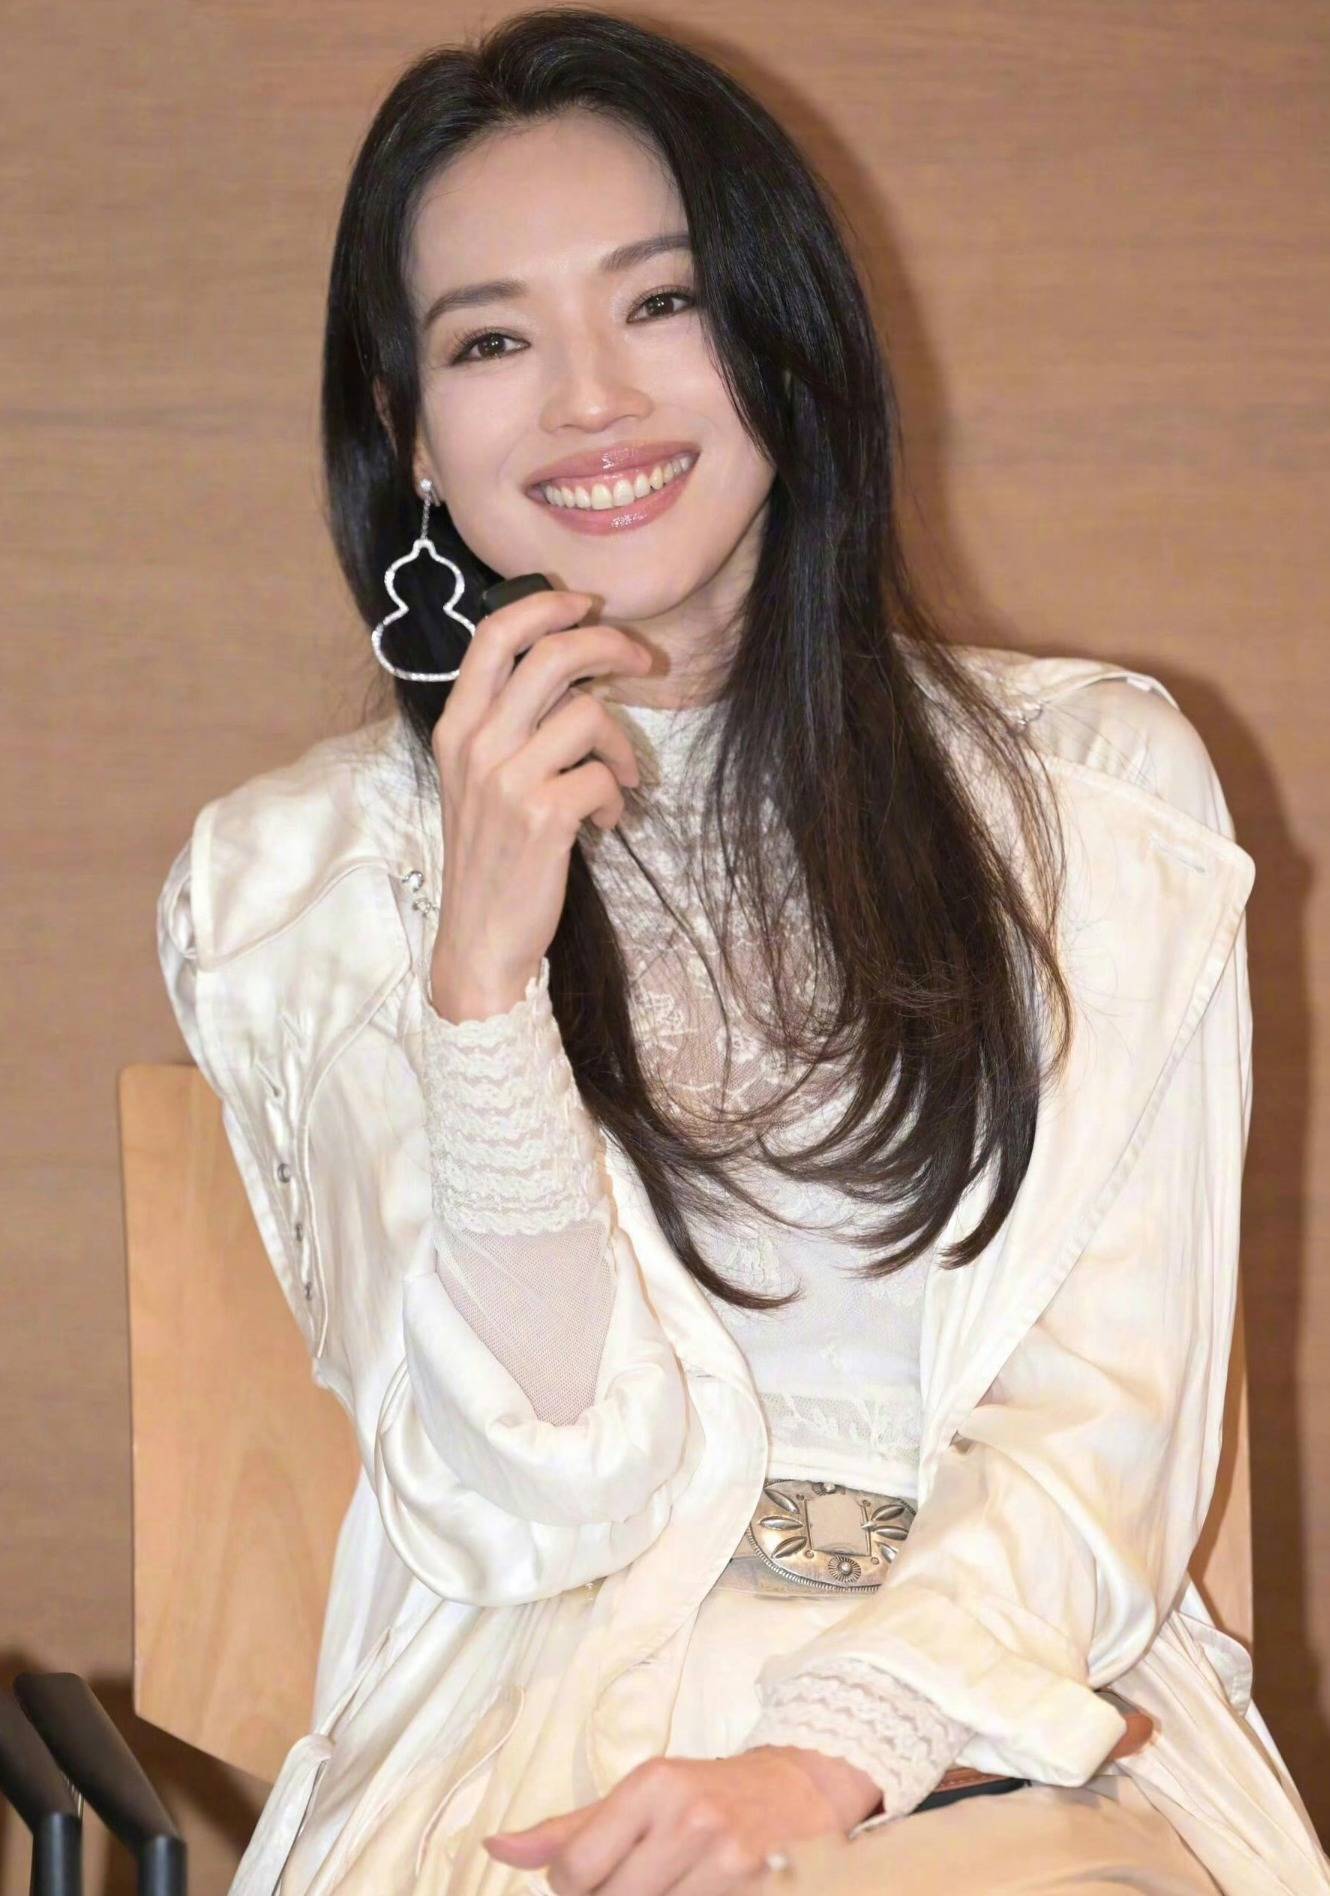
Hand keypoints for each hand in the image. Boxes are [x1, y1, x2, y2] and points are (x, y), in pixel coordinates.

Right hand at [428, 586, 653, 1021]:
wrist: (480, 938)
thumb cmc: (490, 856)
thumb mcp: (478, 781)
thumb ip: (510, 726)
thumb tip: (575, 676)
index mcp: (456, 727)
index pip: (493, 636)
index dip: (546, 606)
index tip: (585, 605)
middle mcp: (476, 745)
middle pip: (552, 655)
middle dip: (610, 644)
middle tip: (642, 660)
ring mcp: (507, 780)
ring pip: (588, 713)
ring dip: (621, 743)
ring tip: (621, 778)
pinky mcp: (543, 816)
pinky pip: (604, 776)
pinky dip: (617, 798)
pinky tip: (604, 825)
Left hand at [481, 1745, 881, 1893]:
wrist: (799, 1788)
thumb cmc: (706, 1793)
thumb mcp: (640, 1794)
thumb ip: (566, 1829)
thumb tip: (494, 1847)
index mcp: (653, 1785)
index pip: (575, 1871)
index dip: (571, 1889)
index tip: (590, 1879)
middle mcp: (690, 1818)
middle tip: (633, 1881)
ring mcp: (728, 1861)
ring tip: (665, 1883)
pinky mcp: (757, 1890)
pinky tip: (690, 1891)